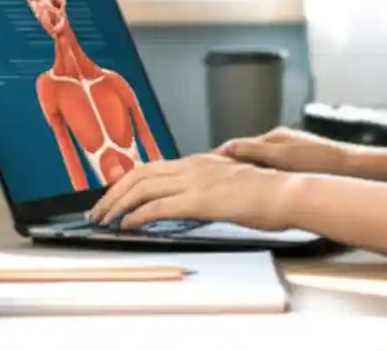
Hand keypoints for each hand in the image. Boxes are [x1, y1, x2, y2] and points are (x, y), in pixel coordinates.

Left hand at [88, 154, 291, 230]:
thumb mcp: (234, 183)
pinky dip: (136, 215)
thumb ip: (213, 186)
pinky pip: (157, 206)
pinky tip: (127, 225)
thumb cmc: (269, 192)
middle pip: (139, 173)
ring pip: (142, 187)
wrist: (287, 192)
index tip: (115, 197)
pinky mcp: (199, 200)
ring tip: (105, 219)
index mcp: (201, 161)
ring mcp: (195, 180)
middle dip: (113, 193)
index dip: (128, 182)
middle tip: (98, 211)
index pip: (153, 166)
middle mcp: (193, 165)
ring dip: (117, 204)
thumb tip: (199, 199)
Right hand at [216, 126, 353, 175]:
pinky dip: (260, 176)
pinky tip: (259, 187)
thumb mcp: (283, 156)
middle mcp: (279, 142)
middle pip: (245, 153)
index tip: (200, 167)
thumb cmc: (322, 161)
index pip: (236, 146)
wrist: (353, 167)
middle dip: (228, 165)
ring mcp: (289, 152)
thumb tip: (228, 150)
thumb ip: (255, 151)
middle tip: (210, 179)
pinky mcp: (299, 163)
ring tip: (230, 186)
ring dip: (244, 172)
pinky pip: (271, 169)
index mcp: (273, 139)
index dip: (217, 157)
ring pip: (258, 162)